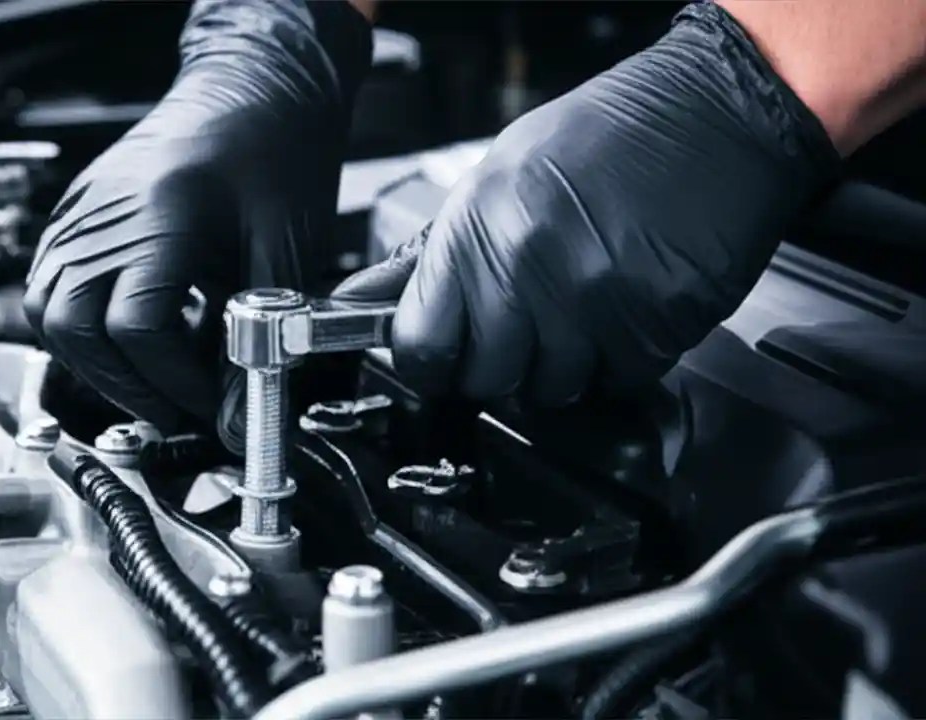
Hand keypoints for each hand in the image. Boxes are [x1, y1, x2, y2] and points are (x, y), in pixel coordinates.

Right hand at [24, 1, 368, 435]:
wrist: (255, 90)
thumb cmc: (275, 151)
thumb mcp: (285, 248)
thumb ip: (262, 335)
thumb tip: (241, 416)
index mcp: (160, 210)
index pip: (135, 324)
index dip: (171, 380)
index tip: (208, 403)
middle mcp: (105, 209)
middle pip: (73, 326)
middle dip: (123, 385)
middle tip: (173, 410)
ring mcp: (82, 209)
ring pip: (48, 310)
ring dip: (95, 362)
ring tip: (152, 383)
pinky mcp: (77, 213)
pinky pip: (50, 283)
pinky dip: (82, 326)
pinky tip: (130, 340)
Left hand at [333, 3, 839, 406]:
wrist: (717, 112)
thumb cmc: (609, 136)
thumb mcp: (497, 175)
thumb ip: (434, 250)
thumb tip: (365, 301)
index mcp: (477, 228)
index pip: (421, 346)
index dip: (430, 360)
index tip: (443, 357)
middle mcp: (529, 268)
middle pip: (486, 380)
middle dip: (501, 364)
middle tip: (524, 325)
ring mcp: (594, 303)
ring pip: (552, 390)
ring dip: (564, 365)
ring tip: (582, 305)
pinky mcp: (654, 327)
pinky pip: (617, 382)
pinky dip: (620, 361)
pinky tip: (624, 309)